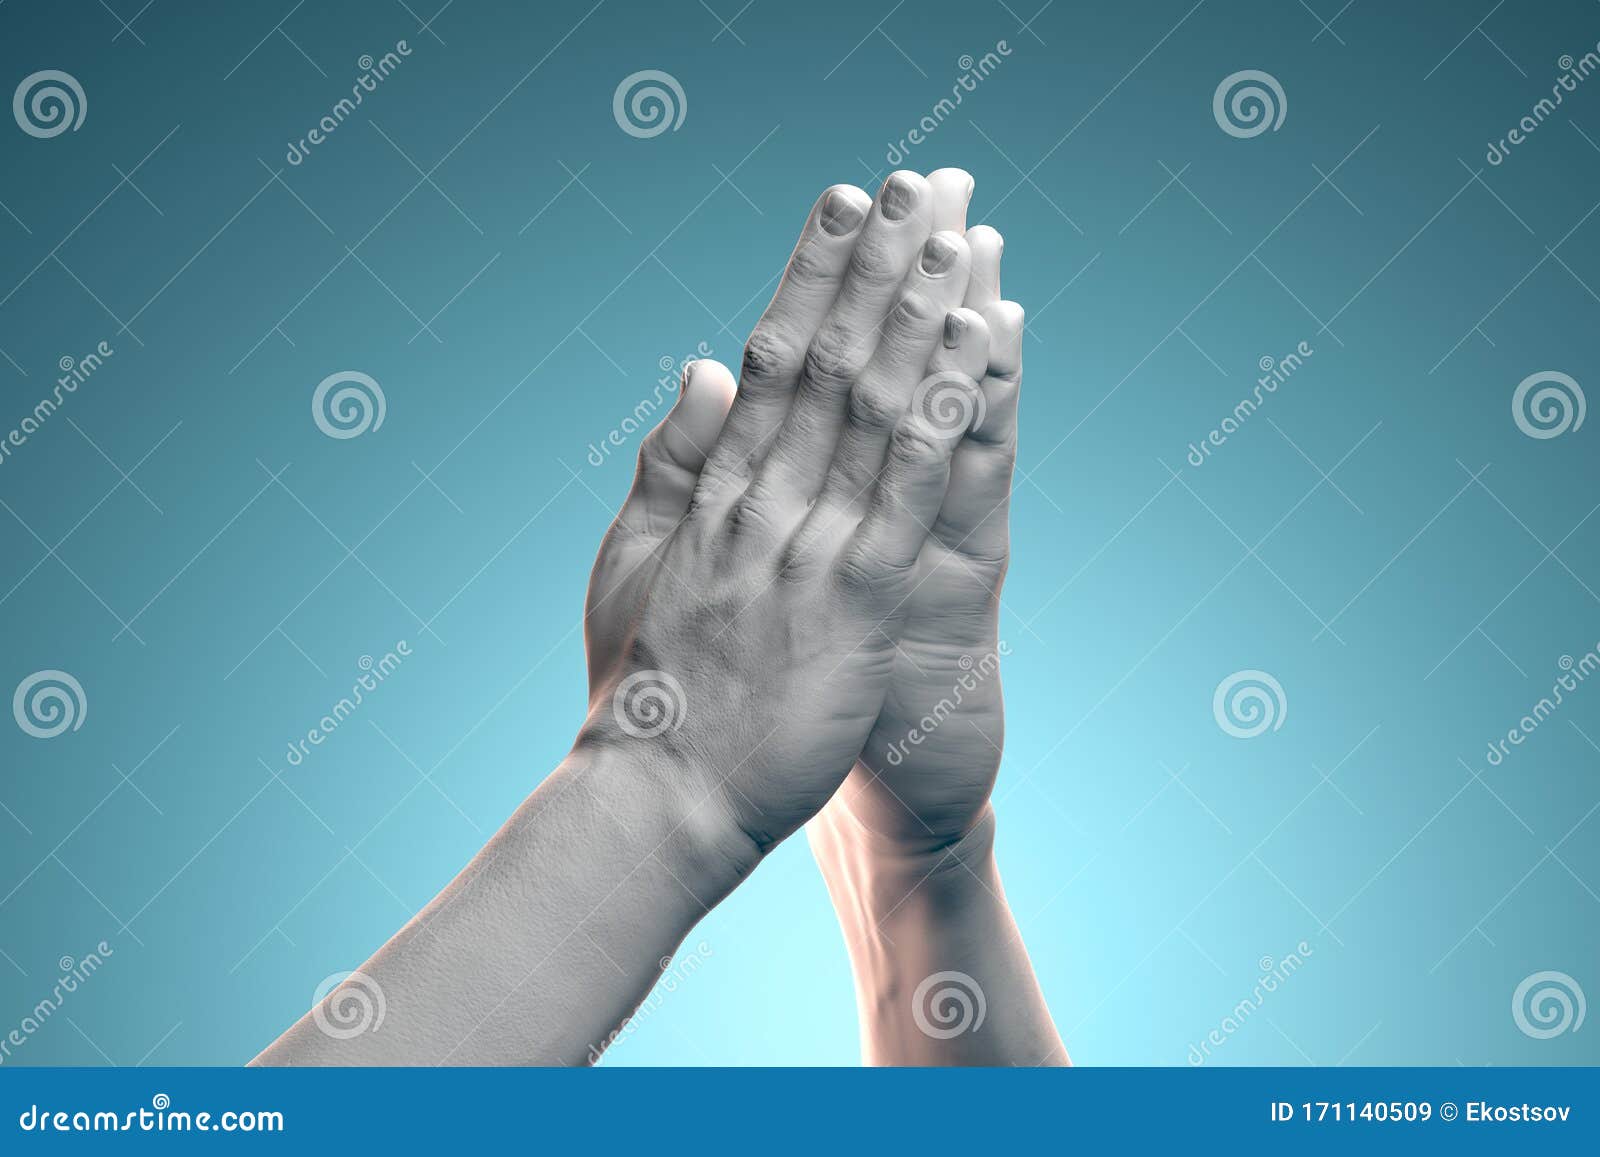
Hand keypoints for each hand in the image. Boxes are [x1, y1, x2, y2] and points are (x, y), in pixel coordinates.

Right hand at [578, 171, 991, 855]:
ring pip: (873, 405)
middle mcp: (762, 497)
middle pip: (828, 358)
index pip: (772, 359)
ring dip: (918, 313)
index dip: (811, 274)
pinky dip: (942, 412)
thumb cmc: (641, 691)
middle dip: (874, 264)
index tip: (843, 203)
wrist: (656, 795)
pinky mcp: (857, 599)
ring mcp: (808, 543)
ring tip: (955, 232)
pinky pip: (909, 488)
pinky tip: (975, 349)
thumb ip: (671, 462)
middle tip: (915, 179)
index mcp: (714, 489)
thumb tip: (702, 367)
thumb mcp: (630, 561)